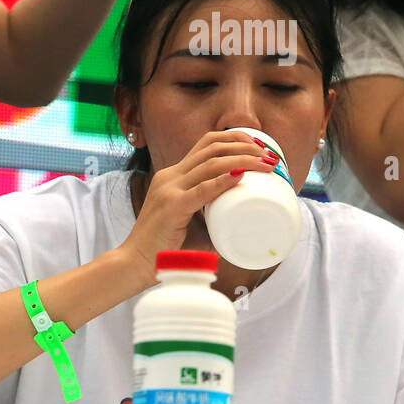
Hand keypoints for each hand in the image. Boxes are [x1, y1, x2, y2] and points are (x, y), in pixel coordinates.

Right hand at [117, 130, 276, 285]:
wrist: (134, 264)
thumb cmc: (163, 248)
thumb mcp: (188, 220)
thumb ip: (208, 215)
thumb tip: (240, 220)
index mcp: (173, 176)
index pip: (206, 144)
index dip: (234, 139)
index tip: (259, 147)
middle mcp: (170, 176)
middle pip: (212, 147)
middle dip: (245, 146)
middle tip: (269, 157)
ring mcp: (169, 190)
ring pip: (211, 163)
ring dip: (243, 160)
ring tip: (266, 165)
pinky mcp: (171, 207)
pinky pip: (202, 190)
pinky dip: (224, 181)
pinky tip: (241, 175)